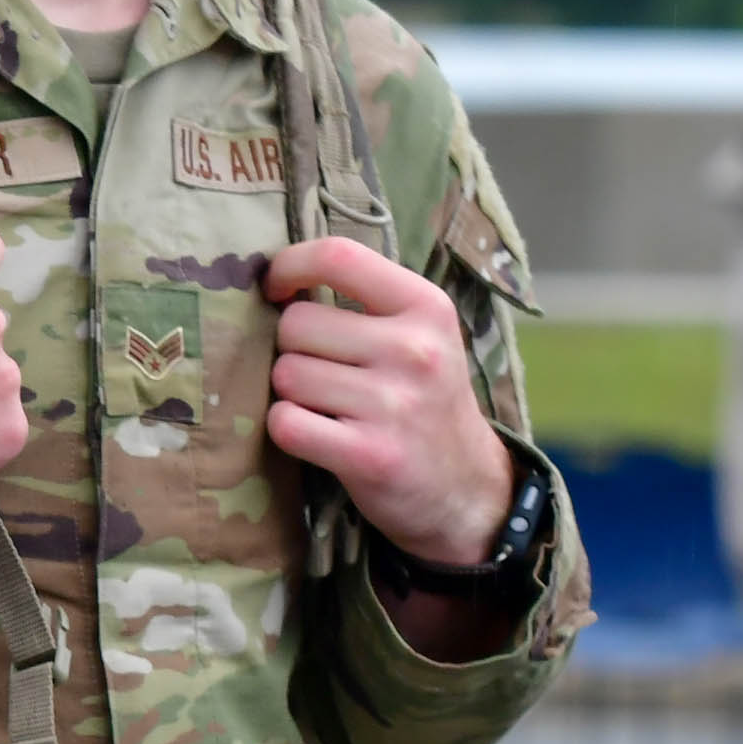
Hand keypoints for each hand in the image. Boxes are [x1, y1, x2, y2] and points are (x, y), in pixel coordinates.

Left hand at [261, 237, 514, 567]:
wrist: (466, 487)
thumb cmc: (425, 398)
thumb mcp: (419, 334)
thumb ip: (362, 299)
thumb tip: (276, 275)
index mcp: (426, 306)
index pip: (338, 256)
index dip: (289, 266)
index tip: (276, 289)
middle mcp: (414, 350)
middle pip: (295, 324)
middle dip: (294, 349)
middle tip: (326, 375)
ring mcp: (394, 404)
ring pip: (286, 375)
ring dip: (292, 393)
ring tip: (330, 408)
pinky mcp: (370, 455)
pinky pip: (286, 423)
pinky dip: (289, 429)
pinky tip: (319, 435)